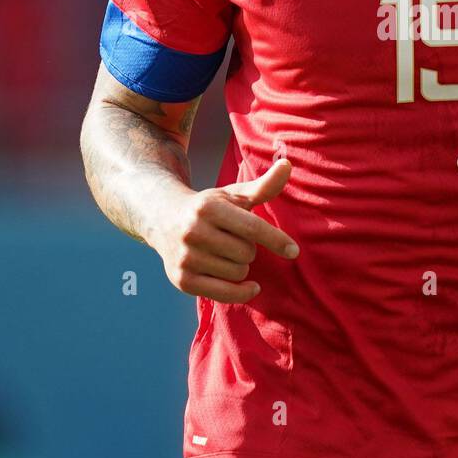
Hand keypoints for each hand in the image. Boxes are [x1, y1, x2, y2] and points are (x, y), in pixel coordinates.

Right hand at [147, 159, 298, 302]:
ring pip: (239, 273)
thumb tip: (287, 164)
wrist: (163, 220)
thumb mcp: (233, 195)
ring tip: (226, 254)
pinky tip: (249, 285)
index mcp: (208, 208)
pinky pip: (225, 294)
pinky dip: (242, 292)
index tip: (294, 251)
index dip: (276, 240)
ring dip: (241, 266)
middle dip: (249, 249)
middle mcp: (194, 232)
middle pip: (247, 253)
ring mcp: (186, 258)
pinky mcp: (182, 280)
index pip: (252, 228)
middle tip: (234, 240)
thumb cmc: (208, 208)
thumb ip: (263, 186)